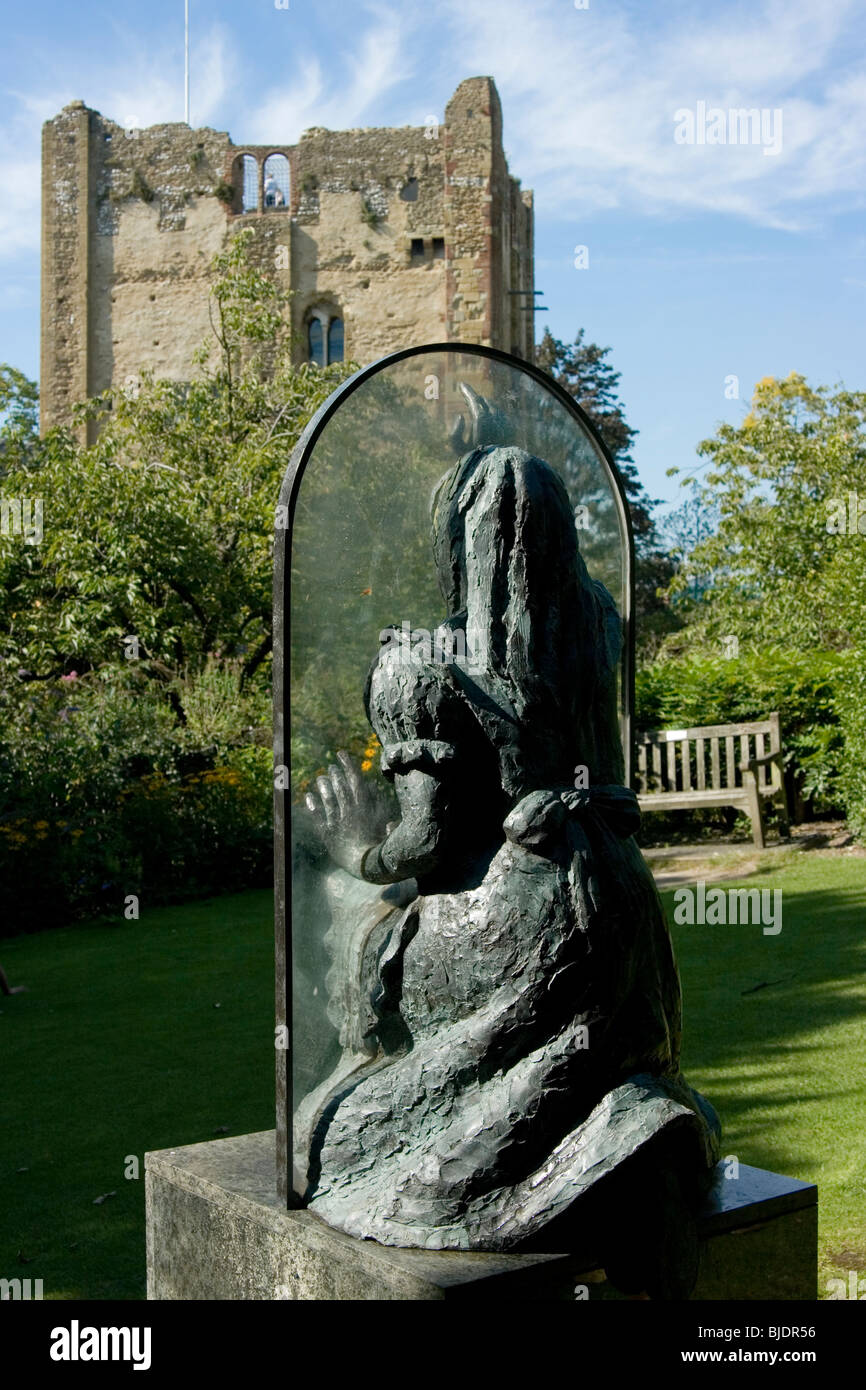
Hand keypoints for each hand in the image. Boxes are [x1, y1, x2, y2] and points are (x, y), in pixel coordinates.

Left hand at [305, 750, 389, 876]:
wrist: (367, 864)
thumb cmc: (381, 843)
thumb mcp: (385, 819)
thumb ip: (378, 801)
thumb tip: (371, 786)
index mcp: (364, 805)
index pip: (354, 778)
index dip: (347, 764)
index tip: (341, 754)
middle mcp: (348, 809)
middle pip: (339, 786)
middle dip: (334, 774)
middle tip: (331, 767)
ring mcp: (336, 821)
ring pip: (327, 798)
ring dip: (323, 786)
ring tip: (320, 778)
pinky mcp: (327, 833)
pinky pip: (317, 816)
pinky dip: (312, 804)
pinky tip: (309, 796)